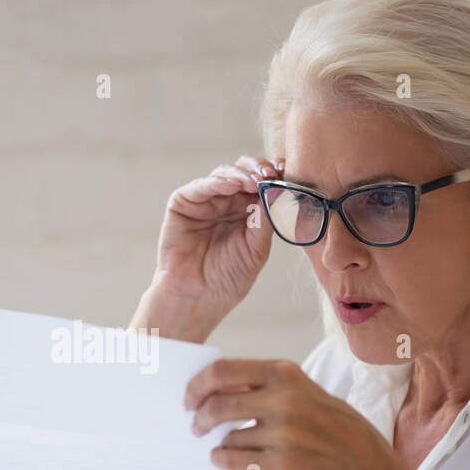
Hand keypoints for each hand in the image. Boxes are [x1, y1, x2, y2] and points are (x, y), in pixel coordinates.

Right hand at [130, 155, 281, 342]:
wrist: (197, 300)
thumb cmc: (226, 280)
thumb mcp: (257, 250)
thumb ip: (266, 220)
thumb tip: (279, 191)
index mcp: (247, 212)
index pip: (263, 183)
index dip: (275, 175)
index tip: (287, 173)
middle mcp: (226, 202)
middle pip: (245, 171)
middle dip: (260, 169)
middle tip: (271, 174)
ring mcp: (205, 202)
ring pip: (224, 173)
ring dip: (242, 173)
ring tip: (255, 181)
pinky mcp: (182, 204)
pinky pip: (200, 186)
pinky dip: (217, 182)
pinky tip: (233, 185)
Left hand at [185, 358, 412, 469]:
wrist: (357, 457)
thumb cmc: (319, 419)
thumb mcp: (294, 387)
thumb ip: (255, 384)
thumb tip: (205, 389)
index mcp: (282, 373)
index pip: (221, 372)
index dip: (197, 386)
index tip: (188, 399)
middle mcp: (284, 400)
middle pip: (217, 405)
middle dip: (199, 418)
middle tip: (196, 426)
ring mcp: (284, 433)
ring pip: (226, 437)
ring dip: (219, 443)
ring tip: (227, 444)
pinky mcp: (282, 463)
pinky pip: (233, 460)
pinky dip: (222, 460)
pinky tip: (225, 458)